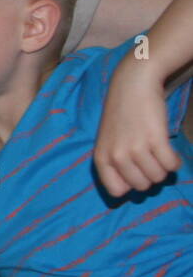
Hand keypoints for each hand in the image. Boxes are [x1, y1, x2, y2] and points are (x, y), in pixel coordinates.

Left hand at [95, 56, 179, 195]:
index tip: (136, 172)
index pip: (117, 191)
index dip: (130, 184)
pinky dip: (175, 161)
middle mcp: (116, 156)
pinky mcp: (155, 140)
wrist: (132, 85)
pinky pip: (172, 165)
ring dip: (163, 167)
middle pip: (142, 186)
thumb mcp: (108, 141)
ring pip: (158, 177)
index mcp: (101, 158)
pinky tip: (169, 150)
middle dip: (149, 175)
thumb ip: (115, 163)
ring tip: (158, 151)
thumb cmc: (121, 114)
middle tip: (150, 158)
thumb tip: (129, 191)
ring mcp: (135, 148)